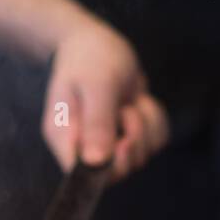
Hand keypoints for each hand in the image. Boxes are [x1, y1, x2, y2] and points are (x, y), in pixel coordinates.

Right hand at [42, 17, 168, 180]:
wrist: (95, 43)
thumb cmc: (89, 58)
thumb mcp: (95, 84)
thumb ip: (96, 122)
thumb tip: (96, 162)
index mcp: (65, 137)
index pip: (82, 176)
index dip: (109, 168)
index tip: (123, 141)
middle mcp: (83, 146)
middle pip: (118, 173)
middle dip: (134, 141)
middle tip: (126, 111)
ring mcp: (107, 143)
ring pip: (141, 156)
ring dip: (145, 126)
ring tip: (129, 101)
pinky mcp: (128, 135)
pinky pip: (154, 142)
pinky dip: (154, 121)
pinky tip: (138, 102)